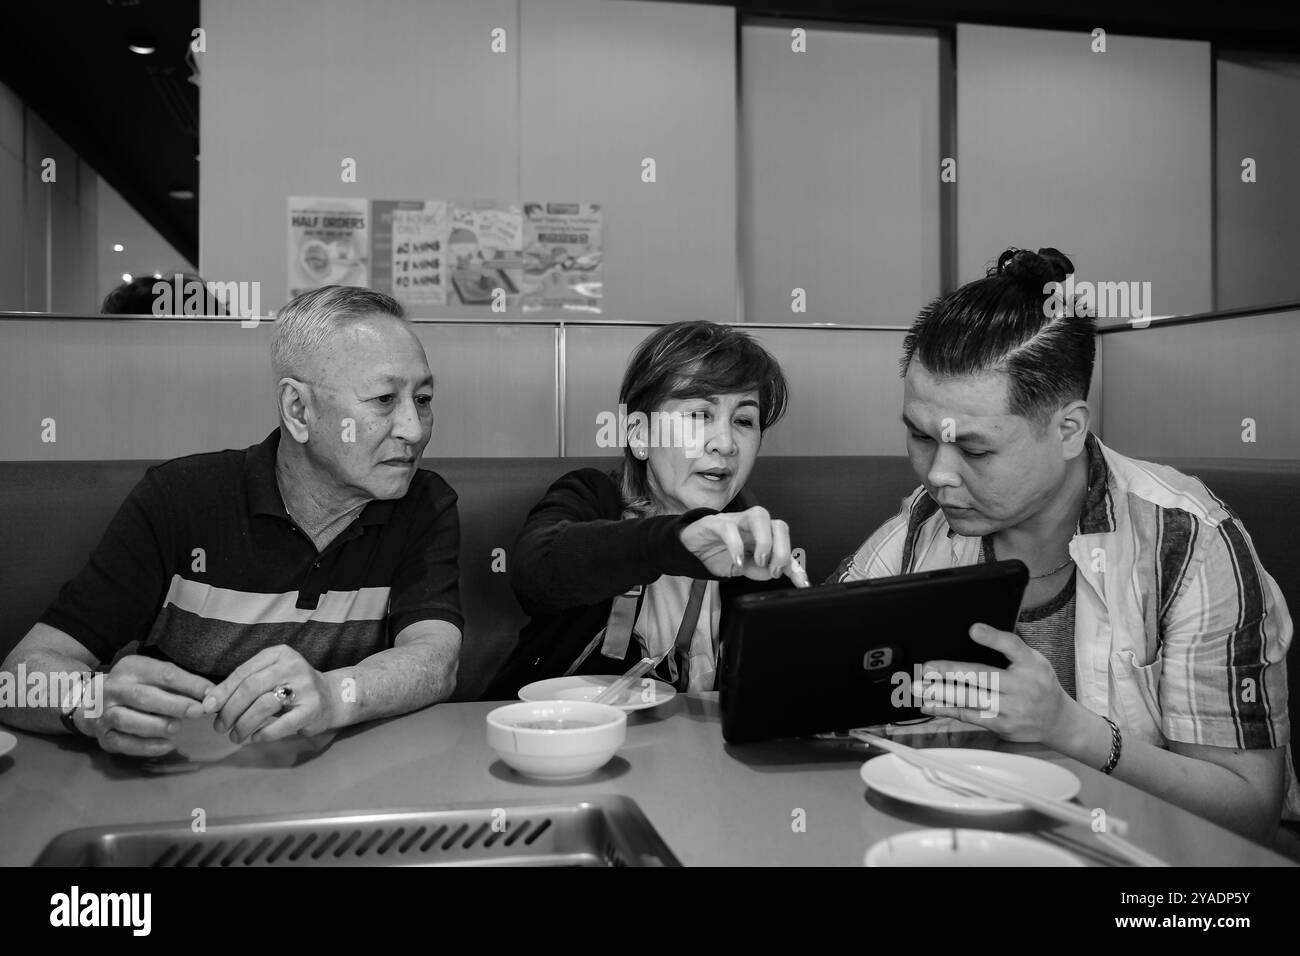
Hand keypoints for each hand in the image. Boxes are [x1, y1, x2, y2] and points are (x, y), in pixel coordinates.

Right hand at [80, 656, 212, 756]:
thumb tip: (210, 695)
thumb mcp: (151, 674)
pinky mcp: (103, 736)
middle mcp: (113, 689)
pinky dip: (146, 746)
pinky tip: (167, 745)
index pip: (163, 673)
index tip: (210, 693)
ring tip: (177, 728)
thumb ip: (178, 683)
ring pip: (128, 720)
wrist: (90, 701)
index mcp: (131, 669)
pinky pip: (123, 743)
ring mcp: (104, 713)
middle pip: (143, 697)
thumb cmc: (135, 686)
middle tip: (197, 711)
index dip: (189, 683)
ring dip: (155, 725)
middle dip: (173, 705)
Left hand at [202, 645, 335, 742]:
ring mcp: (305, 687)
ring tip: (234, 736)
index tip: (208, 708)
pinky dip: (264, 733)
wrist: (332, 697)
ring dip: (243, 724)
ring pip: (264, 705)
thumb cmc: (292, 688)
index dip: (223, 691)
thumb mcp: (270, 677)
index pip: (244, 672)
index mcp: (279, 654)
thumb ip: (243, 684)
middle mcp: (293, 666)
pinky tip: (254, 738)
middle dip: (230, 710)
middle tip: (219, 727)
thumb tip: (208, 700)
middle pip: (251, 687)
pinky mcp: (313, 709)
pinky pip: (282, 724)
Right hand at [679, 507, 808, 586]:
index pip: (785, 545)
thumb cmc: (716, 554)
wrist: (687, 549)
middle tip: (774, 569)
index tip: (802, 582)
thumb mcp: (742, 568)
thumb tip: (776, 573)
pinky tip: (738, 562)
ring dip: (765, 541)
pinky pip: (729, 528)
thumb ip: (760, 570)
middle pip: (779, 524)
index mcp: (761, 535)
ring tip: (760, 561)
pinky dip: (737, 546)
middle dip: (783, 549)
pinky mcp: (715, 523)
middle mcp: (752, 525)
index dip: (795, 564)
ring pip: (760, 516)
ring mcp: (735, 521)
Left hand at [916, 623, 1073, 745]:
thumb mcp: (1034, 660)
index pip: (1012, 646)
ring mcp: (1012, 709)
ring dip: (942, 693)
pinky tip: (931, 704)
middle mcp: (1022, 686)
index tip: (973, 630)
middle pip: (983, 676)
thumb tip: (974, 632)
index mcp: (1031, 664)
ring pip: (971, 699)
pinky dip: (948, 710)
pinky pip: (970, 716)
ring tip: (920, 688)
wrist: (1058, 721)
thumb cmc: (1040, 684)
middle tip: (928, 668)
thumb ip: (1010, 649)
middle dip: (951, 671)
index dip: (993, 637)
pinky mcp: (1002, 725)